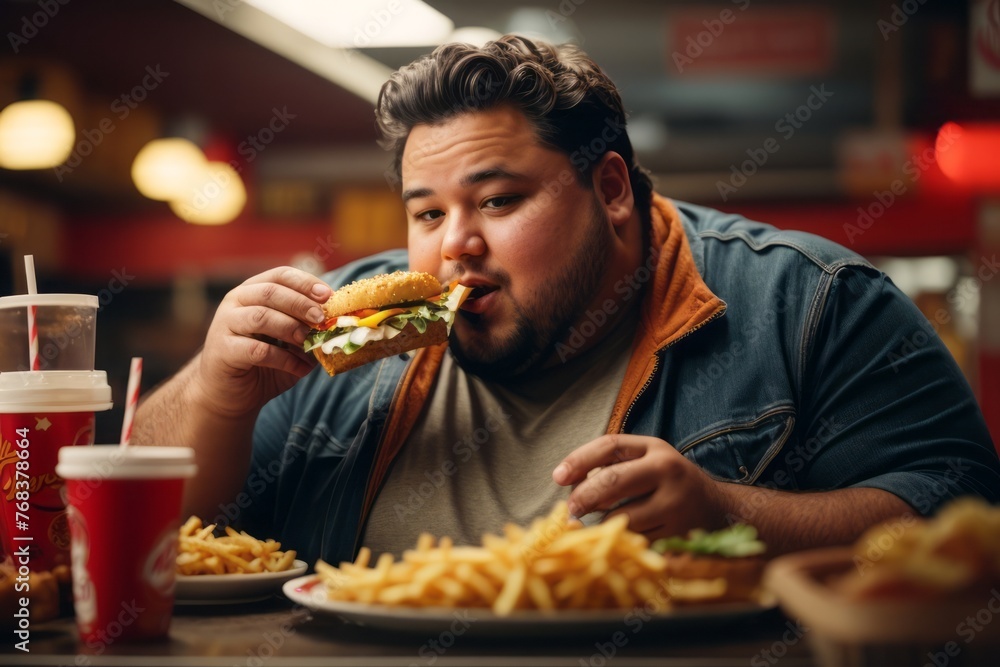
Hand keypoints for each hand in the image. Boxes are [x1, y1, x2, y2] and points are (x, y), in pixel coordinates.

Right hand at [194, 266, 330, 417]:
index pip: (281, 275)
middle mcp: (236, 302)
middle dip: (300, 304)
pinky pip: (256, 350)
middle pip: (270, 292)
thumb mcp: (289, 341)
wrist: (229, 394)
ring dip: (291, 329)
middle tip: (321, 319)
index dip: (306, 283)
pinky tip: (301, 369)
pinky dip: (284, 359)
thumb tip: (338, 322)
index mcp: (254, 291)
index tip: (328, 295)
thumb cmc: (264, 363)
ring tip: (309, 343)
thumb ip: (307, 328)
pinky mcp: (223, 351)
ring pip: (261, 317)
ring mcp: (225, 324)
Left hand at [552, 434, 726, 540]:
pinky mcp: (678, 532)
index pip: (610, 445)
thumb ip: (611, 467)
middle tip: (570, 510)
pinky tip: (624, 536)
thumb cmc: (668, 483)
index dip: (579, 459)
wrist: (718, 509)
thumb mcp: (646, 463)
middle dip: (584, 496)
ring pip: (622, 516)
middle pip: (613, 480)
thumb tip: (568, 485)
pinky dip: (623, 539)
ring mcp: (675, 503)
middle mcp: (667, 470)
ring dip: (603, 522)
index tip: (558, 477)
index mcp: (655, 448)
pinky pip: (637, 539)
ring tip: (598, 523)